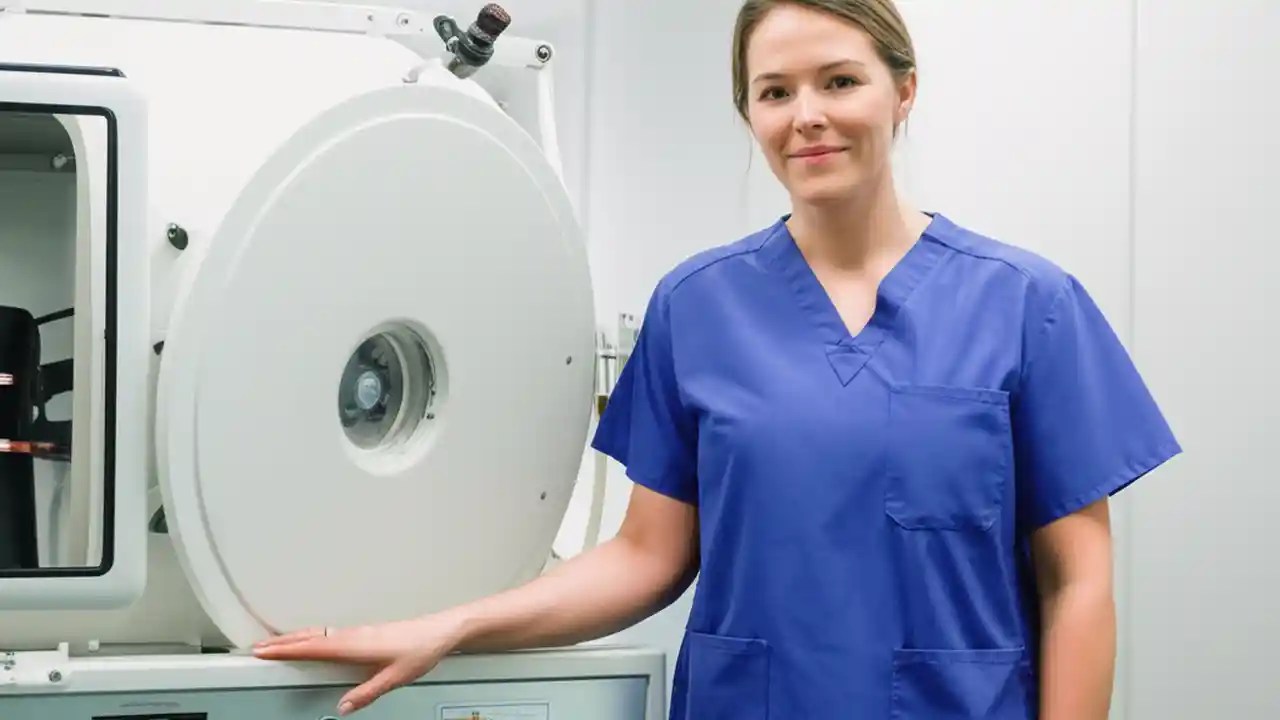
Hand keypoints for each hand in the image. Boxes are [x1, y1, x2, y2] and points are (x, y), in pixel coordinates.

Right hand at [252, 614, 463, 715]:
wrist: (440, 631)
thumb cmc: (420, 649)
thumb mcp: (394, 678)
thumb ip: (366, 693)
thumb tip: (342, 707)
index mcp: (355, 644)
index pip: (312, 647)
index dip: (286, 650)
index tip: (263, 651)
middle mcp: (353, 635)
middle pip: (310, 636)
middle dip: (282, 642)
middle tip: (257, 648)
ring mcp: (358, 632)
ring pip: (318, 633)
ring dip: (295, 637)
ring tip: (275, 644)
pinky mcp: (364, 633)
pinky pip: (329, 633)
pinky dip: (311, 636)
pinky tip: (311, 641)